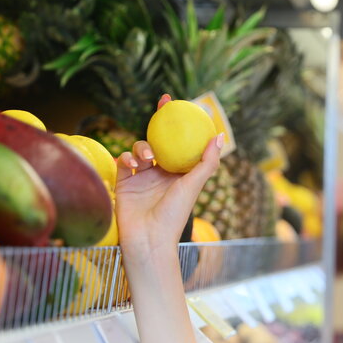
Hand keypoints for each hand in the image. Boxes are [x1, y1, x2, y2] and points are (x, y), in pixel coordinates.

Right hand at [115, 94, 223, 257]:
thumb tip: (219, 136)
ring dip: (142, 147)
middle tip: (163, 103)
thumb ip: (207, 162)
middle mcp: (160, 173)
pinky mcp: (123, 182)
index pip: (181, 143)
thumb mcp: (193, 186)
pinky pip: (123, 160)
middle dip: (159, 120)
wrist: (147, 239)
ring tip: (148, 158)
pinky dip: (126, 158)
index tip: (184, 104)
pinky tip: (131, 163)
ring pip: (140, 148)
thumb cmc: (174, 215)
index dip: (182, 123)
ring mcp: (141, 176)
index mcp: (179, 173)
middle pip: (159, 140)